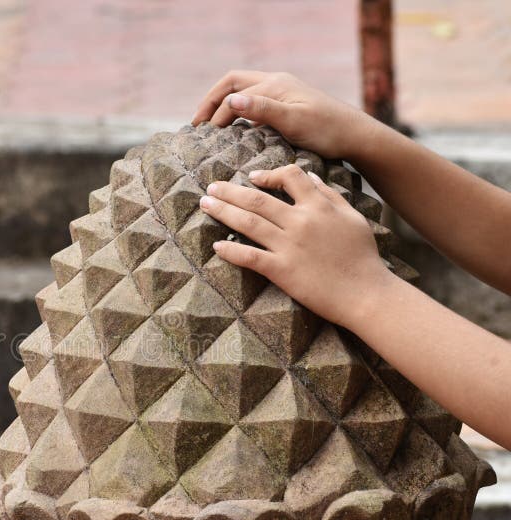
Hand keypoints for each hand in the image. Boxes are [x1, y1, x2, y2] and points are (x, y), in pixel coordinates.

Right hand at [191, 70, 376, 159]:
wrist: (356, 136)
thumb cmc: (328, 131)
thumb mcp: (294, 121)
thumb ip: (262, 110)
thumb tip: (231, 102)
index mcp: (275, 85)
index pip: (233, 93)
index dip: (215, 111)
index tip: (202, 133)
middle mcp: (276, 84)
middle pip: (233, 84)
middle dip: (212, 101)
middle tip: (197, 124)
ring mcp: (282, 94)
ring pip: (243, 93)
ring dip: (224, 105)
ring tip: (210, 127)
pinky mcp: (287, 106)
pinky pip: (254, 103)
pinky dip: (237, 113)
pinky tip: (235, 130)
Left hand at [201, 165, 391, 327]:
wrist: (366, 293)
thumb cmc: (362, 257)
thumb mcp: (353, 218)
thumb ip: (331, 195)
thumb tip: (312, 176)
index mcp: (319, 206)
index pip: (290, 177)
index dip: (268, 174)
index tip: (252, 177)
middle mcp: (301, 221)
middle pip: (258, 199)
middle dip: (230, 191)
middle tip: (211, 187)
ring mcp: (289, 246)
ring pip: (249, 222)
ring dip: (223, 212)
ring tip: (205, 205)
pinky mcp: (282, 270)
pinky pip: (250, 257)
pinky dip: (231, 251)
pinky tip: (216, 247)